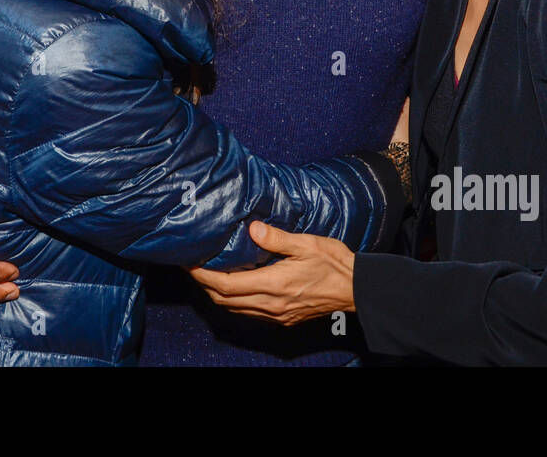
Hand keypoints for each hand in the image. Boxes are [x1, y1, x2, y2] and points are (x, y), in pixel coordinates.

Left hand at [187, 222, 354, 325]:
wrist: (357, 290)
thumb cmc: (334, 264)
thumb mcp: (307, 244)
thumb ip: (277, 238)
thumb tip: (252, 229)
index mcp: (274, 285)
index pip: (227, 285)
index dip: (204, 276)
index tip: (190, 263)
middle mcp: (271, 304)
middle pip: (225, 299)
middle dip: (205, 285)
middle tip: (193, 267)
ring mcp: (277, 314)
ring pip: (236, 308)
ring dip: (218, 294)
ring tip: (208, 275)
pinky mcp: (284, 318)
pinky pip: (250, 312)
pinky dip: (235, 301)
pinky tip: (235, 287)